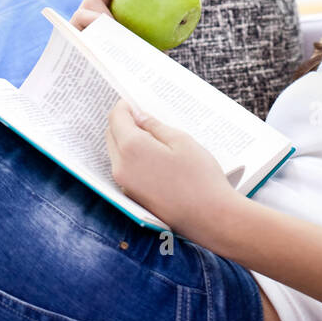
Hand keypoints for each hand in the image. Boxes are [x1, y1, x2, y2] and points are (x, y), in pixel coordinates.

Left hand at [105, 98, 240, 244]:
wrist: (209, 217)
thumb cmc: (200, 177)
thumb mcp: (181, 141)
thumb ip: (155, 126)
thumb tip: (139, 117)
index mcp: (132, 148)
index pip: (116, 118)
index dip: (124, 107)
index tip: (134, 103)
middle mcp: (121, 167)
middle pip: (112, 136)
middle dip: (123, 123)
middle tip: (144, 118)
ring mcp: (124, 185)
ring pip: (116, 154)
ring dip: (127, 141)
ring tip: (152, 138)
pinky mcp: (132, 198)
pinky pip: (125, 170)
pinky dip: (132, 159)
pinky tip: (154, 159)